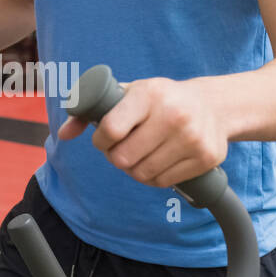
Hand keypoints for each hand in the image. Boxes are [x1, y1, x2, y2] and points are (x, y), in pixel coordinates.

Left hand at [57, 76, 227, 187]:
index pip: (111, 129)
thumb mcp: (129, 94)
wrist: (213, 106)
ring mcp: (192, 138)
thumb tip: (63, 134)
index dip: (100, 141)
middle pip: (123, 158)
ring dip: (134, 170)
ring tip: (140, 155)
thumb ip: (91, 110)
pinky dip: (153, 178)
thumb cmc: (160, 100)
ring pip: (142, 174)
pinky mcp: (206, 157)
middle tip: (122, 150)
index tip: (104, 140)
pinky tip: (157, 162)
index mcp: (150, 94)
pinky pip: (163, 182)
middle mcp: (173, 114)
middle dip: (116, 157)